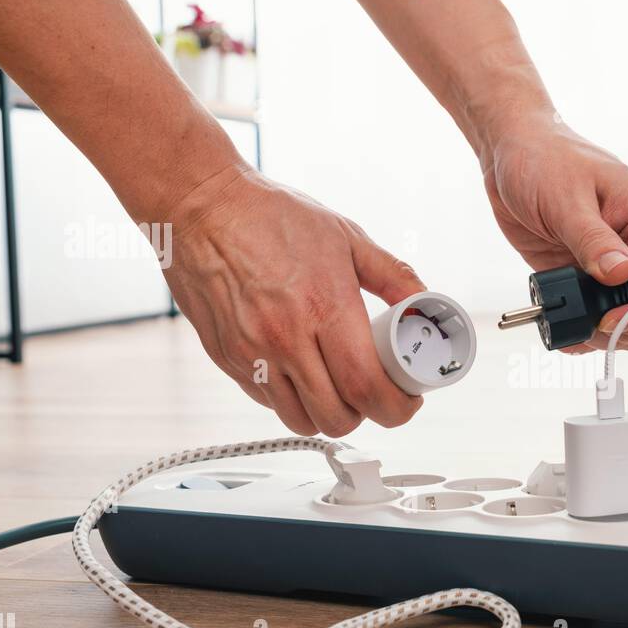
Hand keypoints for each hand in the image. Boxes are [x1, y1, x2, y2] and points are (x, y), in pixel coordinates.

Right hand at [163, 166, 423, 435]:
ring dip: (328, 413)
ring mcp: (252, 353)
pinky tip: (302, 371)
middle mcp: (286, 337)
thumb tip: (426, 304)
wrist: (201, 206)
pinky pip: (269, 403)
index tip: (407, 401)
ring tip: (339, 387)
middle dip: (367, 414)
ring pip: (302, 421)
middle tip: (375, 392)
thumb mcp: (347, 237)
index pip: (367, 387)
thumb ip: (394, 275)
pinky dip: (293, 399)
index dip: (396, 407)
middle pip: (338, 416)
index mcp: (325, 306)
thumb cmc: (273, 217)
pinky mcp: (227, 359)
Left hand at [481, 113, 627, 351]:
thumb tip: (621, 274)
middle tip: (593, 327)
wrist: (512, 152)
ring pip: (626, 319)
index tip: (617, 317)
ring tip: (572, 328)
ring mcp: (611, 267)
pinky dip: (579, 329)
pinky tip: (561, 330)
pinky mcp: (583, 278)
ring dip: (602, 333)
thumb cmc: (546, 159)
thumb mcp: (567, 198)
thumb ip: (593, 240)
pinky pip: (592, 316)